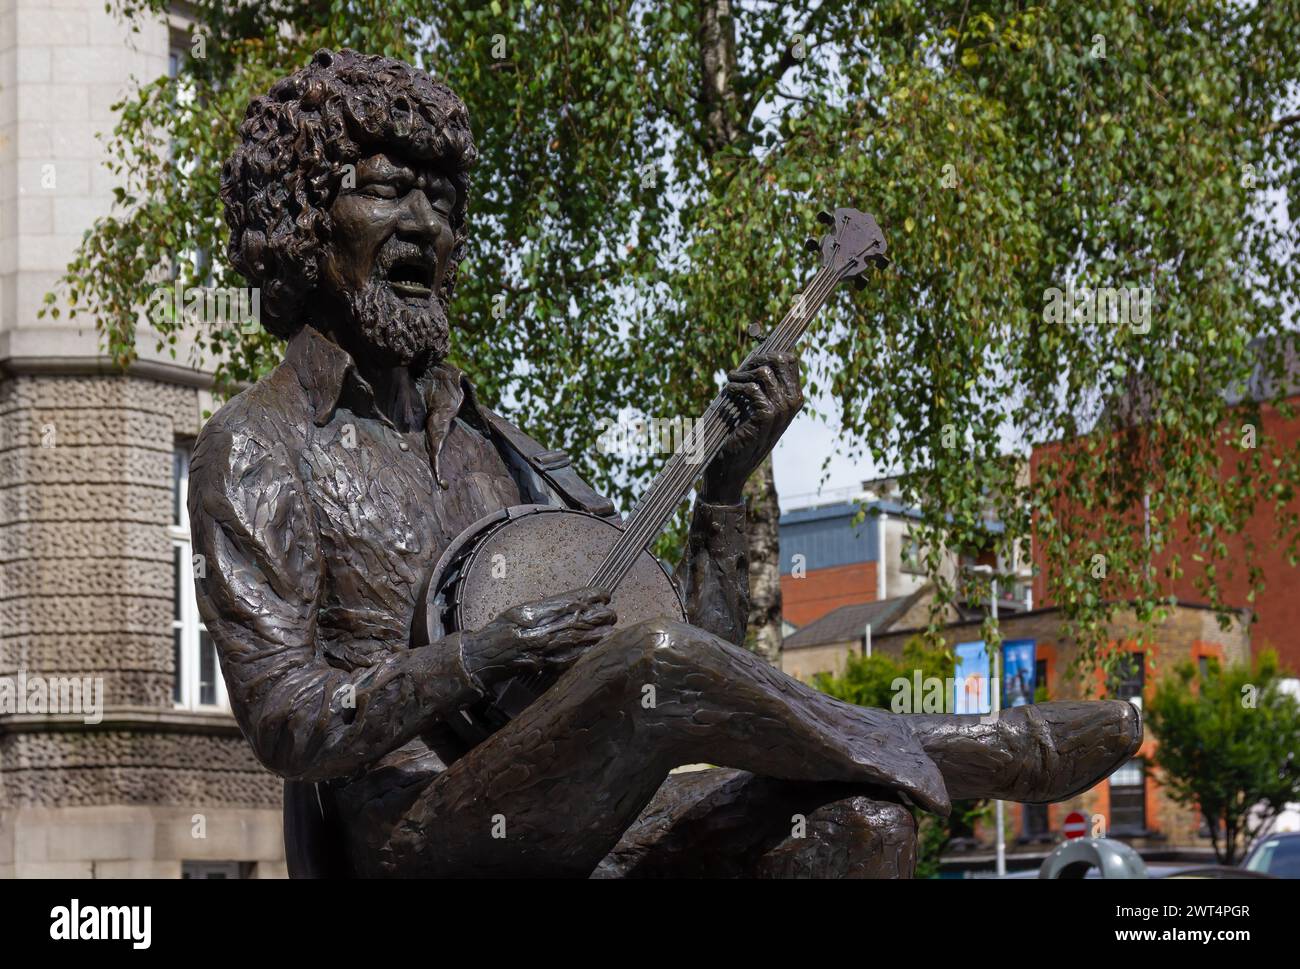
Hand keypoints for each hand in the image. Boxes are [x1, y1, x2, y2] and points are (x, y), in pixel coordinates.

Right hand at [460, 587, 616, 687]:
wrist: (486, 655)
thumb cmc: (500, 631)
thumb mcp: (522, 610)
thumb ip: (545, 608)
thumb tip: (572, 604)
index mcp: (537, 611)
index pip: (572, 600)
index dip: (592, 596)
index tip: (605, 594)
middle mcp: (543, 628)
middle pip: (582, 619)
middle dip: (601, 616)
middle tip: (612, 614)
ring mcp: (546, 647)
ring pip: (582, 639)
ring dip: (600, 634)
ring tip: (613, 630)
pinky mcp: (547, 664)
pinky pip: (573, 658)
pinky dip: (589, 652)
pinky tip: (600, 650)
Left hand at [701, 351, 803, 503]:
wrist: (730, 467)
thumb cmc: (740, 434)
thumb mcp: (754, 406)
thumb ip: (760, 383)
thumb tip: (755, 356)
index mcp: (793, 398)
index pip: (790, 360)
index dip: (768, 354)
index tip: (750, 362)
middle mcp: (793, 403)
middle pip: (782, 360)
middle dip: (758, 359)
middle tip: (740, 370)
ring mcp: (782, 411)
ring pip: (764, 372)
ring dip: (742, 374)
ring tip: (731, 382)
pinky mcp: (766, 417)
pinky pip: (752, 388)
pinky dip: (736, 386)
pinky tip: (729, 392)